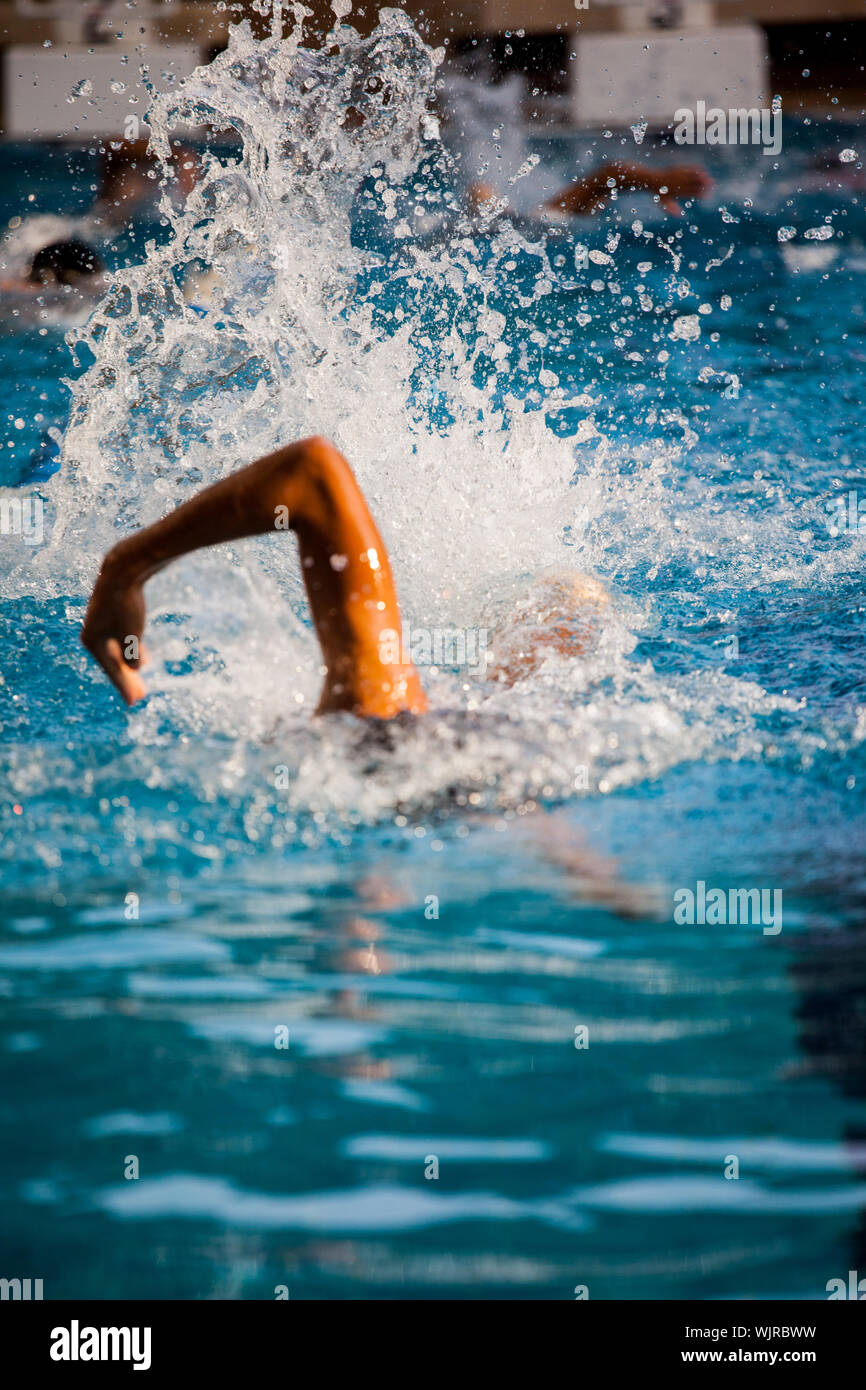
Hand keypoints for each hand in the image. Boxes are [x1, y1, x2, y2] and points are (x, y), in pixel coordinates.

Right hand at [80, 562, 148, 705]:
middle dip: (127, 680)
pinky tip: (143, 658)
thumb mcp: (131, 636)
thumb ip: (132, 656)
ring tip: (141, 680)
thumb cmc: (126, 605)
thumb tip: (136, 667)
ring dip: (130, 666)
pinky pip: (121, 640)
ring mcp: (102, 623)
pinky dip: (131, 651)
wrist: (124, 570)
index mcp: (91, 640)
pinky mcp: (112, 614)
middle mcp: (93, 633)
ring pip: (118, 651)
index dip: (124, 687)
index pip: (111, 670)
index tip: (135, 703)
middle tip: (141, 696)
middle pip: (113, 662)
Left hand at [653, 165, 712, 214]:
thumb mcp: (664, 203)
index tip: (706, 195)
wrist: (653, 180)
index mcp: (677, 192)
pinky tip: (702, 171)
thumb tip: (680, 215)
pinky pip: (689, 168)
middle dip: (703, 184)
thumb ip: (671, 209)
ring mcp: (679, 175)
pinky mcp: (678, 169)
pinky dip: (696, 169)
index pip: (691, 193)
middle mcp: (679, 183)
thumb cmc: (659, 194)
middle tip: (712, 185)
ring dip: (701, 176)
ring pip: (692, 175)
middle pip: (693, 183)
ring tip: (709, 178)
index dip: (699, 193)